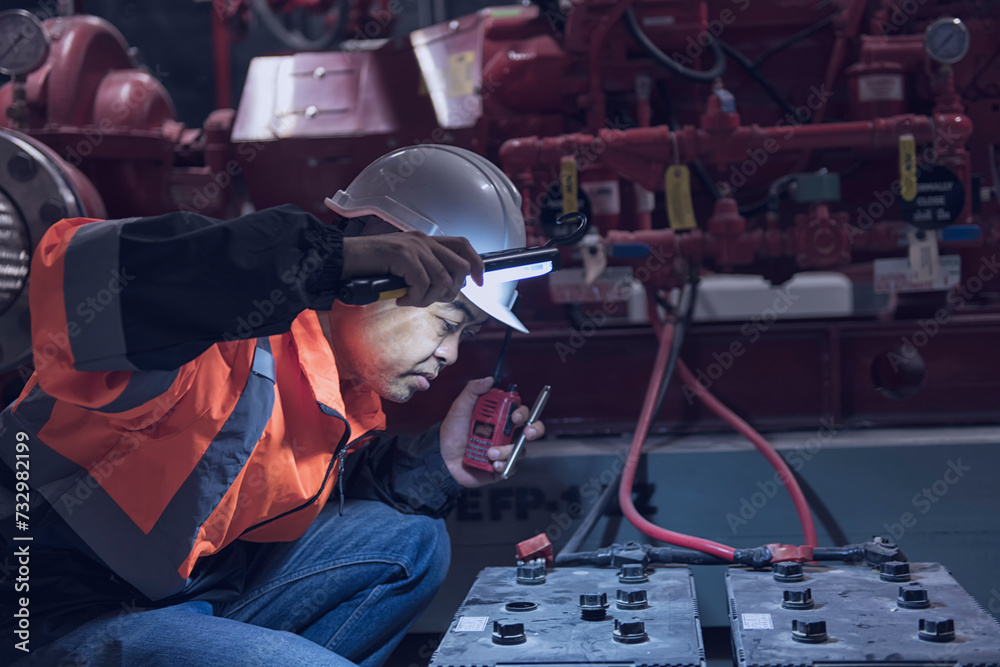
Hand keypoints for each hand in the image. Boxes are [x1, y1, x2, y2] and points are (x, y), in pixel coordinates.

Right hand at [342, 231, 484, 306]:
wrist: (342, 259)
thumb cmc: (368, 265)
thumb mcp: (401, 265)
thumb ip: (421, 270)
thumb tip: (441, 288)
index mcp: (424, 240)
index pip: (463, 245)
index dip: (476, 264)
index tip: (479, 282)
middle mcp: (423, 240)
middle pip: (459, 266)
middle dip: (451, 290)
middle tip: (430, 298)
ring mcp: (414, 247)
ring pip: (442, 280)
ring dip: (428, 298)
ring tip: (410, 299)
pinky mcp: (404, 256)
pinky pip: (423, 285)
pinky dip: (414, 298)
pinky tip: (400, 298)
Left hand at [440, 377, 545, 487]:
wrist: (442, 458)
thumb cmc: (451, 433)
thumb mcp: (459, 408)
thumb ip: (473, 390)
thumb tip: (489, 379)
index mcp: (498, 417)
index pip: (519, 411)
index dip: (522, 412)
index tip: (515, 415)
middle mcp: (504, 432)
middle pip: (530, 428)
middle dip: (534, 429)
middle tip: (526, 433)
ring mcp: (504, 449)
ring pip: (520, 449)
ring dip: (507, 451)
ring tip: (489, 453)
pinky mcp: (501, 466)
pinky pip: (512, 465)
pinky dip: (504, 465)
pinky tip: (492, 464)